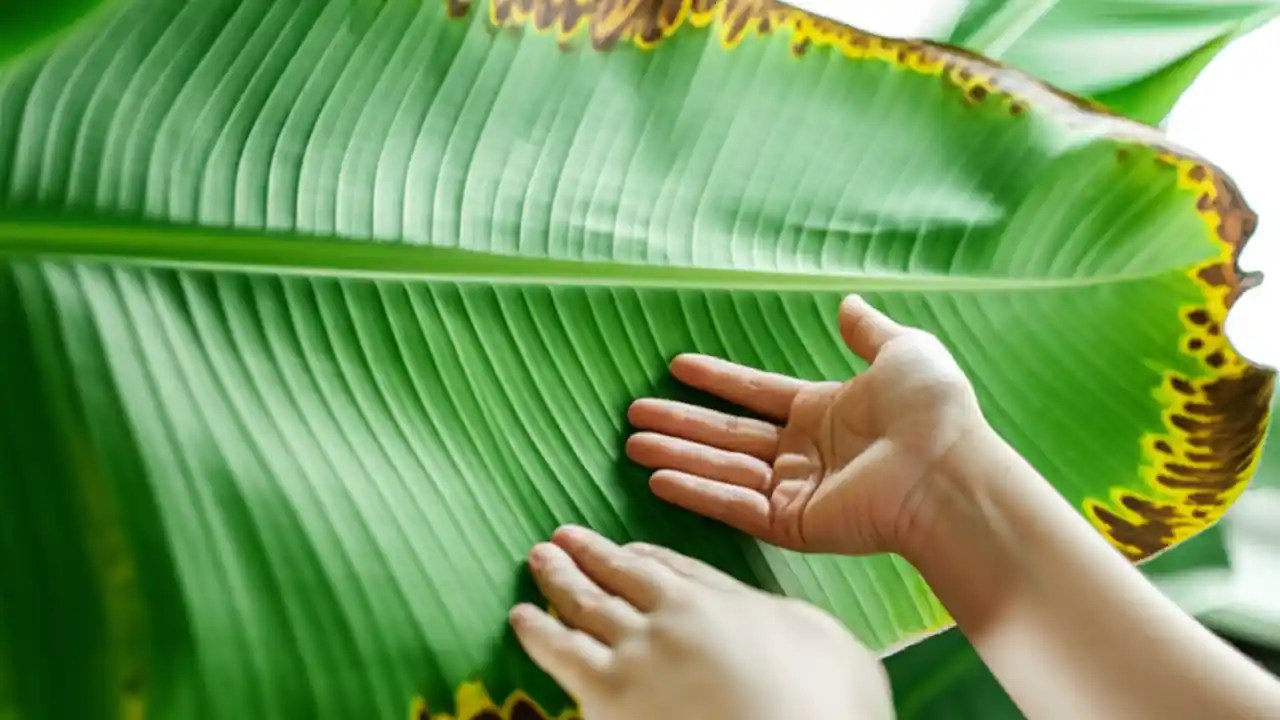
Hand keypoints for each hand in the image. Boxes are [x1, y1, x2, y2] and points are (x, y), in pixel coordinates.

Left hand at [510, 526, 890, 719]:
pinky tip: (522, 619)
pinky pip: (559, 655)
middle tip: (558, 539)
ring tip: (535, 563)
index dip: (638, 556)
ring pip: (580, 608)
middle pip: (615, 577)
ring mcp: (631, 657)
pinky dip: (536, 631)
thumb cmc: (820, 702)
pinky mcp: (605, 698)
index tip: (621, 549)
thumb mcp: (820, 639)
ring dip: (555, 581)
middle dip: (585, 555)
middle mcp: (665, 618)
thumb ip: (777, 617)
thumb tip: (761, 615)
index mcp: (715, 600)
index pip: (668, 567)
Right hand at [625, 294, 985, 555]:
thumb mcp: (903, 352)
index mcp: (824, 411)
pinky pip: (735, 506)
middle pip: (728, 434)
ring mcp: (796, 490)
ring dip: (677, 456)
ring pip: (723, 469)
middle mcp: (804, 451)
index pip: (756, 393)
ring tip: (632, 443)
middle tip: (635, 413)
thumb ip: (868, 332)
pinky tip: (658, 479)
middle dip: (681, 423)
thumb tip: (849, 303)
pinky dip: (697, 493)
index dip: (718, 380)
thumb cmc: (931, 411)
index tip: (676, 365)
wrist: (947, 470)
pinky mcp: (793, 524)